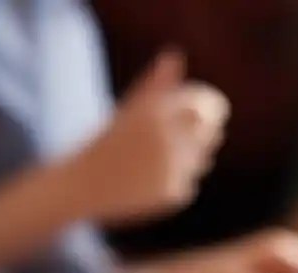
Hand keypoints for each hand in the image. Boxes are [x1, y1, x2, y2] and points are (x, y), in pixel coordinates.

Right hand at [69, 50, 228, 222]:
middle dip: (206, 135)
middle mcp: (166, 136)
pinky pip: (190, 183)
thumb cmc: (107, 143)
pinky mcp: (174, 192)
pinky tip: (149, 183)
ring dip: (190, 160)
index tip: (213, 112)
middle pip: (214, 134)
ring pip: (204, 160)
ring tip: (156, 163)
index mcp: (155, 110)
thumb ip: (155, 85)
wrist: (83, 184)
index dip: (214, 108)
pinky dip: (176, 182)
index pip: (209, 105)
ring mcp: (172, 166)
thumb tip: (175, 56)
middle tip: (185, 139)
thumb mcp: (129, 110)